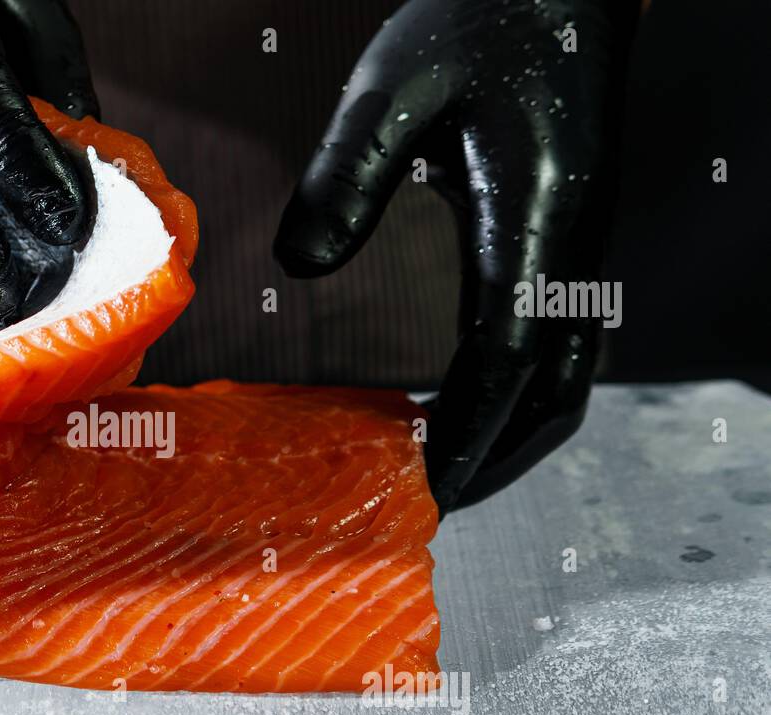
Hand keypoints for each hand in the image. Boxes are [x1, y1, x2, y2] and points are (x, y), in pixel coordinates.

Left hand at [274, 0, 639, 512]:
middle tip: (437, 501)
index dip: (469, 431)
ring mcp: (579, 252)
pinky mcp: (568, 246)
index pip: (508, 358)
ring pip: (569, 377)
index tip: (427, 485)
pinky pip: (557, 345)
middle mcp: (572, 250)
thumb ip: (346, 173)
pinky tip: (465, 402)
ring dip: (516, 436)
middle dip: (500, 458)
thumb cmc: (482, 24)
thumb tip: (300, 264)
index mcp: (535, 220)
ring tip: (451, 470)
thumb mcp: (393, 87)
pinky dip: (518, 394)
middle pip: (557, 393)